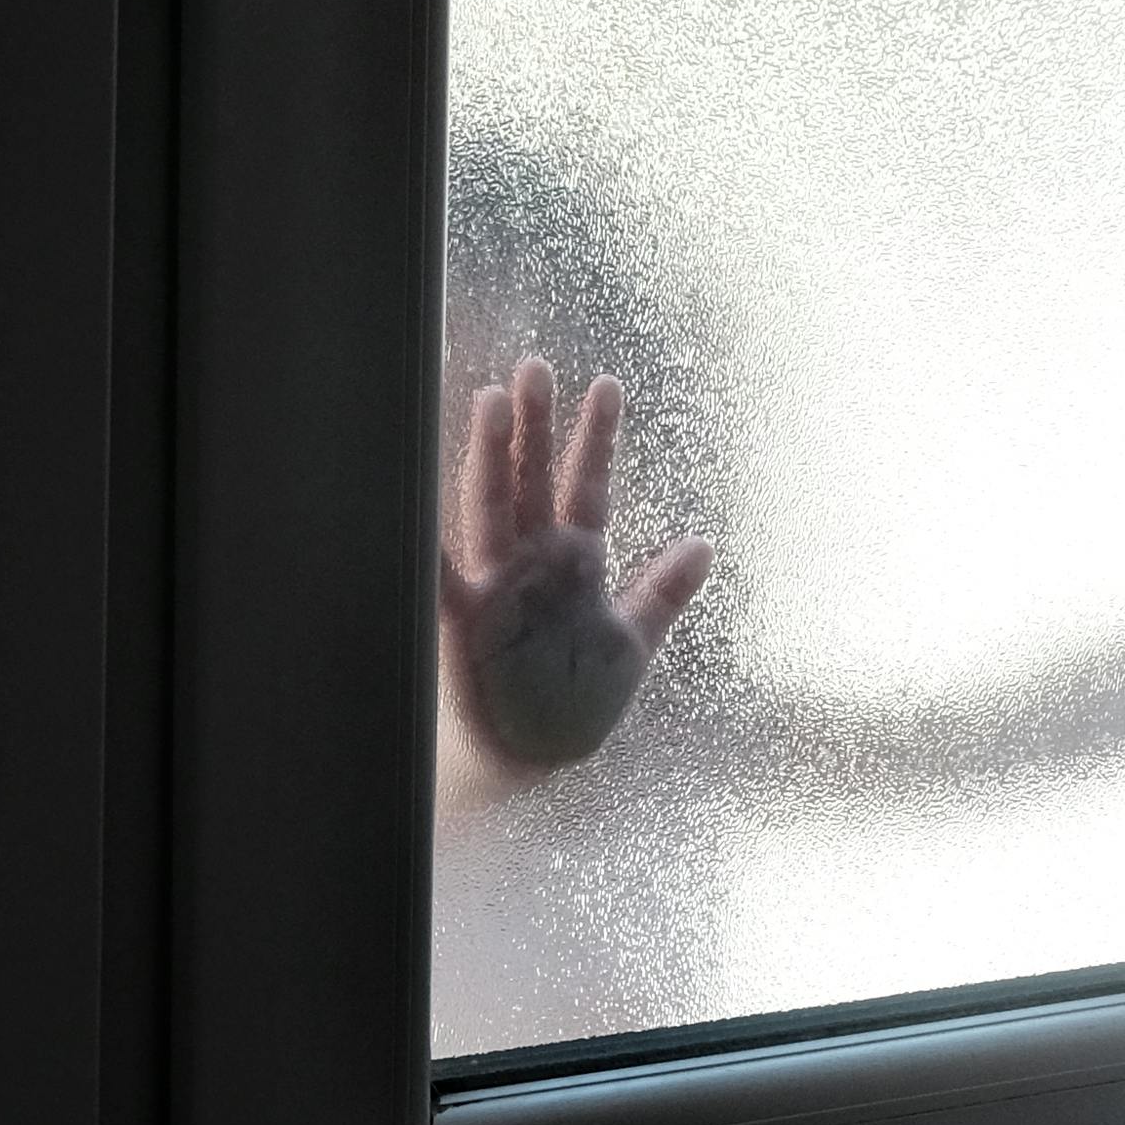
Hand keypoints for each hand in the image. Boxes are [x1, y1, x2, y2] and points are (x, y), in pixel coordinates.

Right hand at [444, 357, 711, 789]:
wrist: (535, 756)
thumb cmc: (578, 700)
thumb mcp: (633, 643)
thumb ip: (662, 593)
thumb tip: (704, 544)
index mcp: (575, 560)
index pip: (587, 486)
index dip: (596, 439)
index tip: (606, 385)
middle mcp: (533, 561)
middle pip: (532, 481)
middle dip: (533, 428)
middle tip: (532, 368)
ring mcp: (497, 586)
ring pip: (490, 508)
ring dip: (490, 458)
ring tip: (489, 403)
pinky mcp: (465, 623)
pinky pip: (443, 579)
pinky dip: (431, 548)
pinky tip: (419, 509)